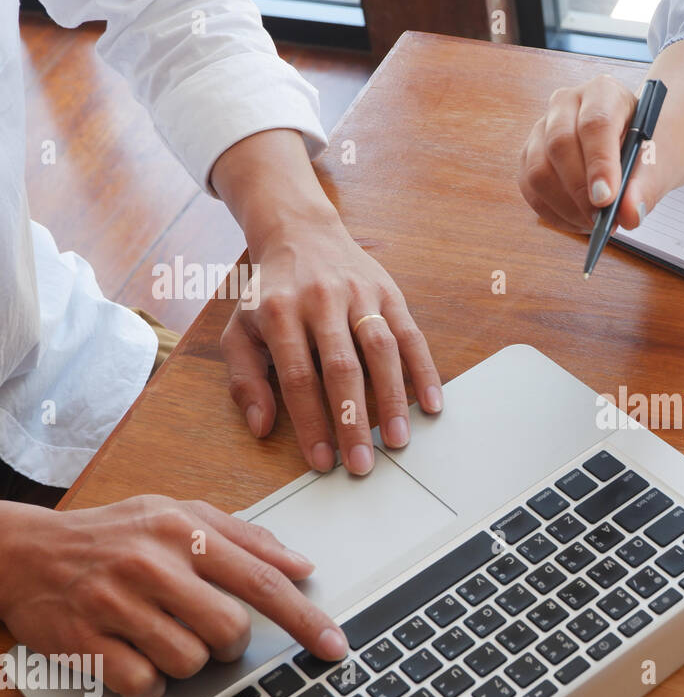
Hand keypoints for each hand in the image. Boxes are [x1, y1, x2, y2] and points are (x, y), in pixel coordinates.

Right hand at [0, 497, 347, 696]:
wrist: (26, 552)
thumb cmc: (115, 535)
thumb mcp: (180, 516)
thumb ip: (247, 539)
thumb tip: (303, 566)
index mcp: (185, 531)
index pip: (263, 581)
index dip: (306, 619)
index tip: (335, 646)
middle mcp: (152, 564)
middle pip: (230, 630)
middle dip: (231, 642)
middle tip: (208, 627)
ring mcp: (116, 603)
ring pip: (190, 661)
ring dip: (188, 660)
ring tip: (162, 633)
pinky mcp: (84, 641)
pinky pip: (144, 684)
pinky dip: (150, 683)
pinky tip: (135, 656)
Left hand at [220, 215, 442, 475]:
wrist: (301, 232)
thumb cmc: (270, 294)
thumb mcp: (239, 329)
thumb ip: (244, 378)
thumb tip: (261, 427)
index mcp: (279, 312)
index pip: (297, 376)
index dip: (310, 422)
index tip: (323, 460)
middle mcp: (321, 300)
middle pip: (342, 367)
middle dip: (353, 419)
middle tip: (362, 463)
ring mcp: (360, 294)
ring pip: (381, 350)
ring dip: (392, 399)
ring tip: (398, 441)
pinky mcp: (390, 293)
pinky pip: (411, 334)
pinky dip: (424, 371)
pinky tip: (431, 404)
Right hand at [518, 74, 674, 233]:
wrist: (637, 146)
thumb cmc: (648, 148)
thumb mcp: (660, 161)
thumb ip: (648, 185)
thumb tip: (629, 214)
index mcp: (603, 92)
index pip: (595, 124)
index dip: (599, 164)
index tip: (607, 200)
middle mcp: (566, 104)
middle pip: (559, 144)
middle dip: (579, 190)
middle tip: (600, 221)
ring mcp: (542, 129)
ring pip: (538, 171)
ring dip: (566, 207)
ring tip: (594, 224)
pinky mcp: (530, 157)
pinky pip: (531, 191)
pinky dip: (555, 214)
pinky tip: (579, 222)